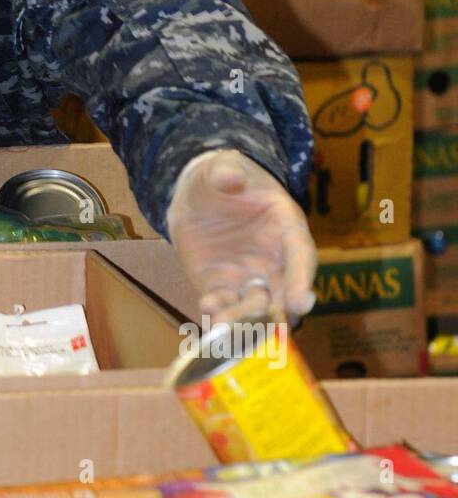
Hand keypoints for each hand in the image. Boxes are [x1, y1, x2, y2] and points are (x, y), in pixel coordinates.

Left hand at [166, 149, 316, 328]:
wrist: (195, 196)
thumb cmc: (221, 177)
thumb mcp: (222, 167)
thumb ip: (227, 172)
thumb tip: (229, 176)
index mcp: (286, 227)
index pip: (301, 255)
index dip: (302, 279)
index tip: (302, 301)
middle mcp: (274, 260)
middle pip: (283, 292)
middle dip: (277, 312)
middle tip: (268, 330)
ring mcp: (248, 277)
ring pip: (254, 306)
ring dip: (245, 319)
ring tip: (229, 326)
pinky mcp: (222, 287)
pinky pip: (223, 305)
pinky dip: (217, 312)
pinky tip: (207, 312)